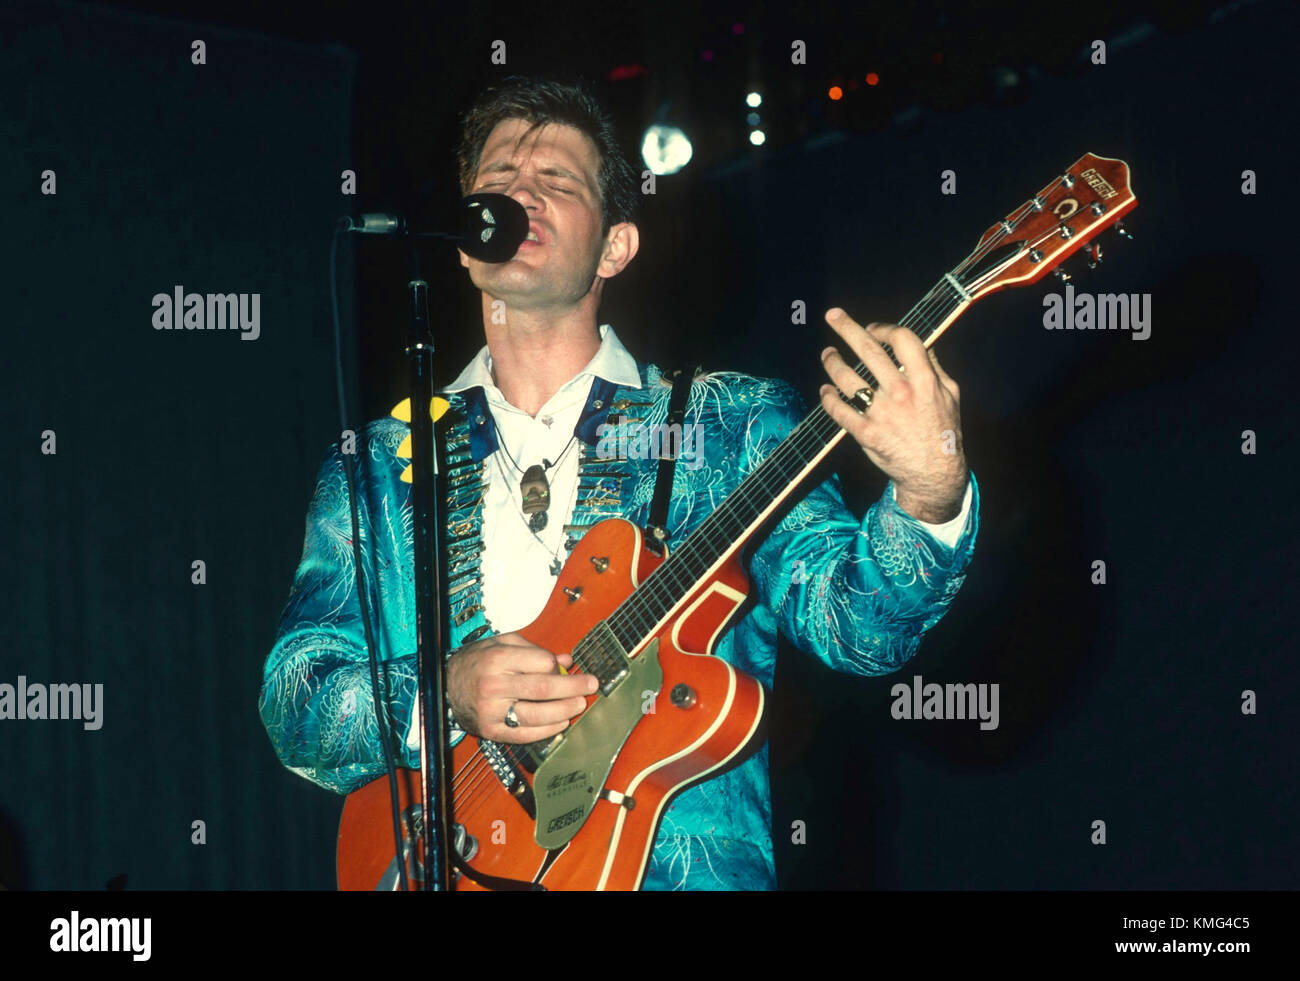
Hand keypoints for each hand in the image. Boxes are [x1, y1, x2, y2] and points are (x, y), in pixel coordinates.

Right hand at [445, 631, 598, 742]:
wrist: (444, 686)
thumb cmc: (476, 662)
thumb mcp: (502, 644)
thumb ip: (534, 650)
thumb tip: (566, 660)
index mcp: (497, 660)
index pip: (541, 663)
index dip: (557, 665)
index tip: (563, 666)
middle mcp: (494, 685)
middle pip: (543, 688)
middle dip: (573, 687)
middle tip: (591, 684)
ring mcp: (492, 711)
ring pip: (536, 714)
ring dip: (564, 710)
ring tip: (579, 704)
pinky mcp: (491, 730)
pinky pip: (524, 734)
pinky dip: (547, 730)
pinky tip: (561, 722)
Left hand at [818, 308, 967, 522]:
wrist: (934, 474)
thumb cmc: (944, 431)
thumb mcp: (950, 394)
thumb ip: (934, 367)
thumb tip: (922, 343)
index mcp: (924, 380)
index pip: (902, 340)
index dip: (884, 328)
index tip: (873, 329)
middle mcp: (901, 393)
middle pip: (869, 351)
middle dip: (847, 328)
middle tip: (832, 315)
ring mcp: (882, 413)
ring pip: (847, 378)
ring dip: (832, 362)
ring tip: (827, 354)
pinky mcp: (866, 433)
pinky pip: (839, 411)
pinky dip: (829, 398)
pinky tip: (826, 389)